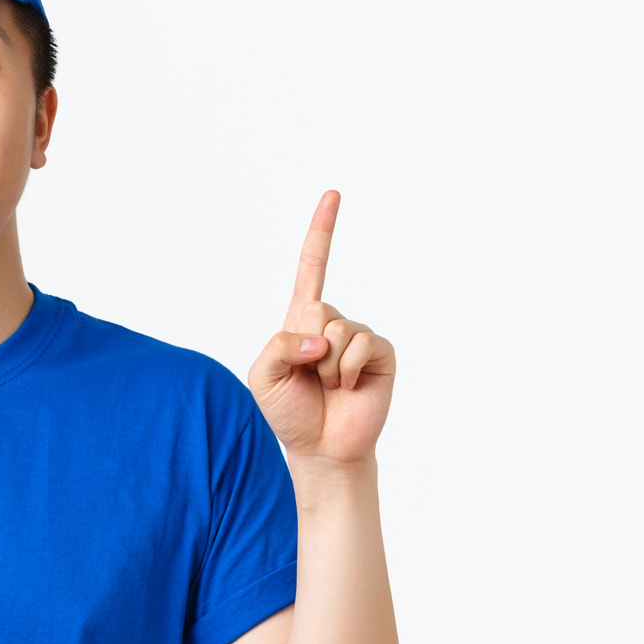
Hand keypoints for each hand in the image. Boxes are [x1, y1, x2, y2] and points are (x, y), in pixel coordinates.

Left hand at [247, 190, 395, 465]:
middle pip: (317, 307)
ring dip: (326, 366)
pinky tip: (349, 388)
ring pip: (337, 330)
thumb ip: (278, 345)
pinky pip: (360, 345)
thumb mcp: (263, 376)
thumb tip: (321, 337)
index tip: (333, 194)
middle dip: (306, 347)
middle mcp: (333, 323)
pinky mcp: (380, 354)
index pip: (313, 266)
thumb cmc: (289, 412)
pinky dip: (347, 370)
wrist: (321, 449)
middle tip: (310, 376)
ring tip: (329, 386)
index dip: (323, 231)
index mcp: (302, 320)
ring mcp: (359, 337)